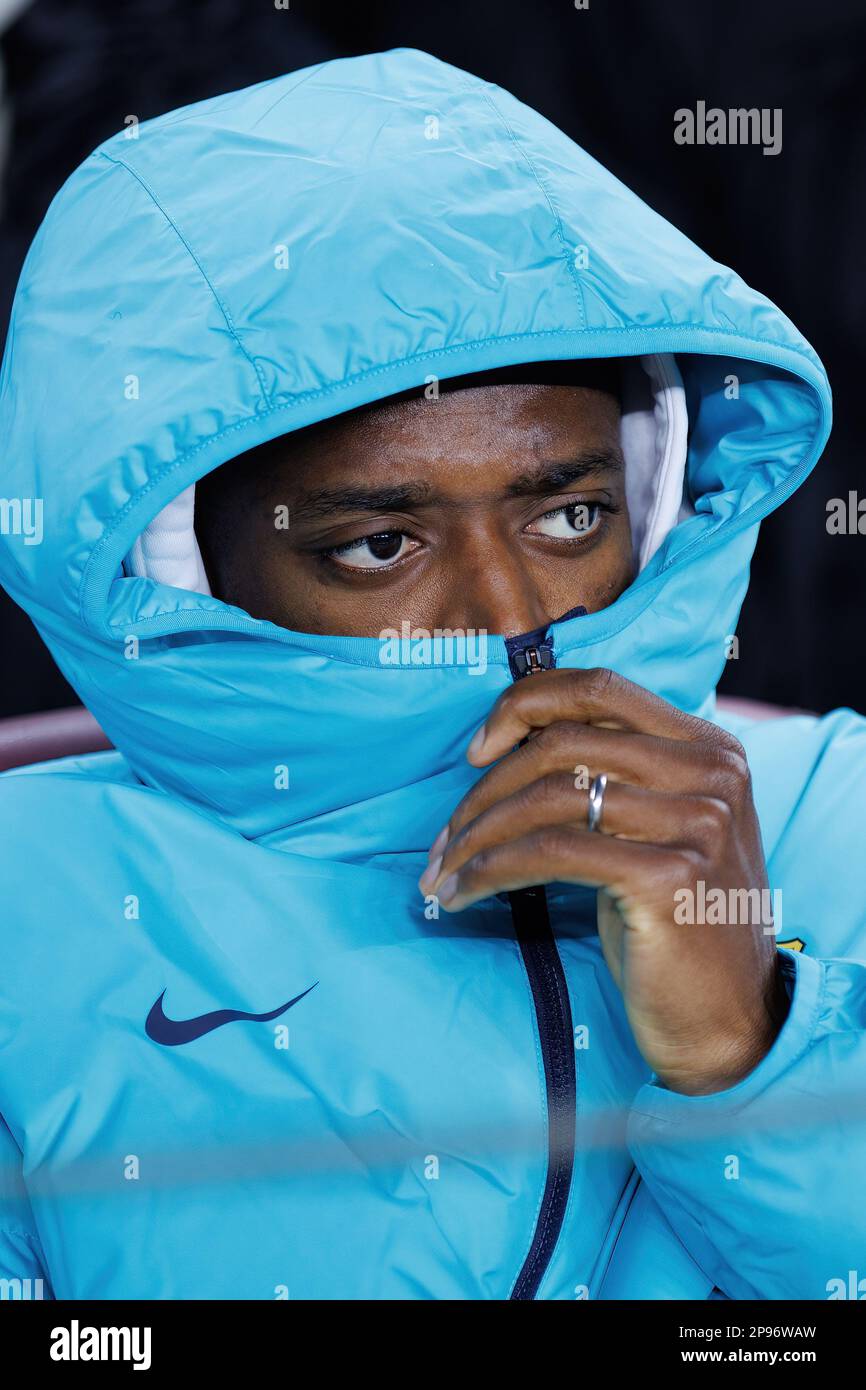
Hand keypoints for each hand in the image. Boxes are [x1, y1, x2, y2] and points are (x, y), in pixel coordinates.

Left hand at [418, 667, 788, 1094]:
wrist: (728, 1022)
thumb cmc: (673, 926)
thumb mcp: (658, 833)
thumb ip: (616, 777)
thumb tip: (507, 742)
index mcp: (709, 748)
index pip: (598, 688)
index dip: (523, 705)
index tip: (476, 749)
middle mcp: (711, 774)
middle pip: (561, 743)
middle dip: (483, 790)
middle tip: (441, 840)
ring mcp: (696, 823)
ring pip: (548, 796)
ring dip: (476, 836)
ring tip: (440, 874)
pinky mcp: (668, 876)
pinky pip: (550, 852)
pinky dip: (491, 870)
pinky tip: (463, 894)